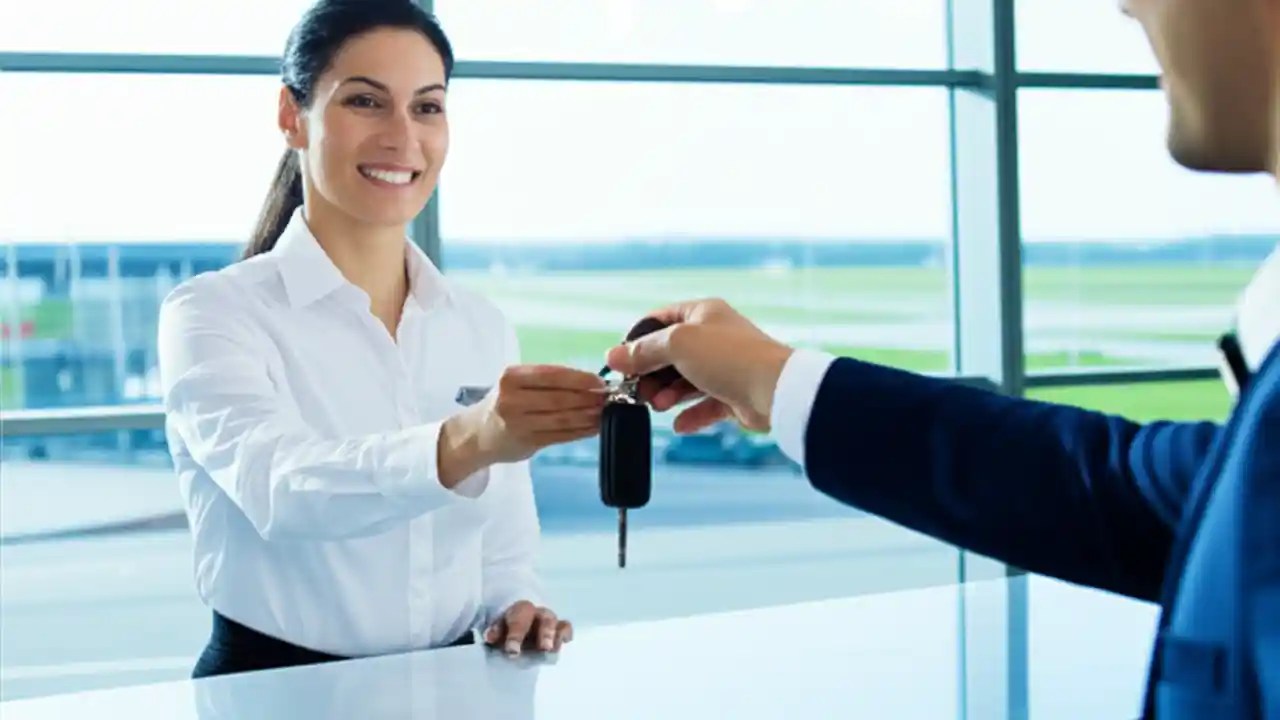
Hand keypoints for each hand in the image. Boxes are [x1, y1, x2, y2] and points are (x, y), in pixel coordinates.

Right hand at [439, 365, 606, 484]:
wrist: (478, 434)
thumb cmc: (505, 402)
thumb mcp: (517, 382)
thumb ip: (548, 380)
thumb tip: (591, 381)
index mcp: (511, 378)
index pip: (551, 375)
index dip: (580, 378)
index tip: (600, 380)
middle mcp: (512, 400)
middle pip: (559, 398)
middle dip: (589, 398)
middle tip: (609, 397)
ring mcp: (519, 424)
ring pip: (563, 419)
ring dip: (589, 416)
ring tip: (606, 411)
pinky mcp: (528, 443)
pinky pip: (561, 436)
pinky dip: (582, 431)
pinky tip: (595, 426)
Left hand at [484, 600, 573, 655]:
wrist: (514, 632)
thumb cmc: (504, 633)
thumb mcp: (496, 633)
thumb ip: (494, 633)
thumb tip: (490, 636)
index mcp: (517, 612)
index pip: (518, 619)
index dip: (516, 635)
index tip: (512, 651)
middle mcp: (536, 613)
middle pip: (543, 618)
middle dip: (544, 633)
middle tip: (544, 648)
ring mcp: (548, 620)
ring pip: (555, 623)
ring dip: (555, 636)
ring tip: (552, 650)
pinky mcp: (558, 629)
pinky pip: (565, 627)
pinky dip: (565, 634)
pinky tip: (565, 641)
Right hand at [603, 298, 793, 433]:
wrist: (775, 389)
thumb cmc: (730, 356)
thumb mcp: (677, 344)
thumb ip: (643, 350)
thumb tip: (613, 356)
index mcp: (702, 314)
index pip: (660, 320)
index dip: (637, 339)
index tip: (621, 362)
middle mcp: (714, 337)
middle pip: (670, 355)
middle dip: (651, 374)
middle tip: (637, 391)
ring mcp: (725, 367)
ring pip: (685, 381)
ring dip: (668, 395)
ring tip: (658, 406)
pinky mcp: (734, 395)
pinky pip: (705, 405)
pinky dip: (691, 415)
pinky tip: (679, 424)